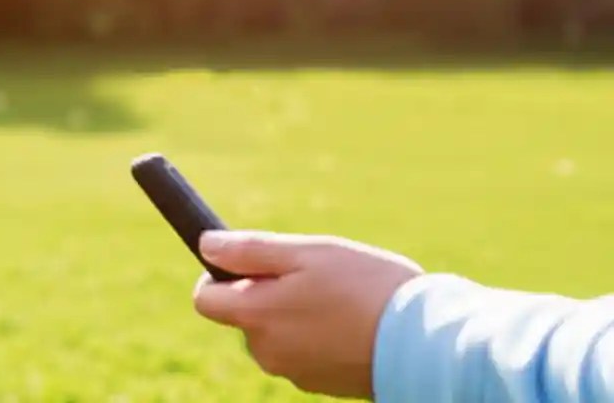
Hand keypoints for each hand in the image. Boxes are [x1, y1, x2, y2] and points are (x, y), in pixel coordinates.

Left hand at [192, 231, 422, 399]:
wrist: (424, 344)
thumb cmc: (363, 288)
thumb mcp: (305, 253)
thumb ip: (249, 250)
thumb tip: (205, 245)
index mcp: (255, 316)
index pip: (205, 300)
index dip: (218, 276)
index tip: (247, 262)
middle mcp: (266, 351)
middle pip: (244, 316)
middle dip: (265, 292)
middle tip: (310, 274)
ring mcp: (294, 372)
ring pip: (276, 333)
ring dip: (294, 312)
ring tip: (338, 297)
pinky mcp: (321, 384)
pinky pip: (303, 351)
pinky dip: (317, 334)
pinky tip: (351, 321)